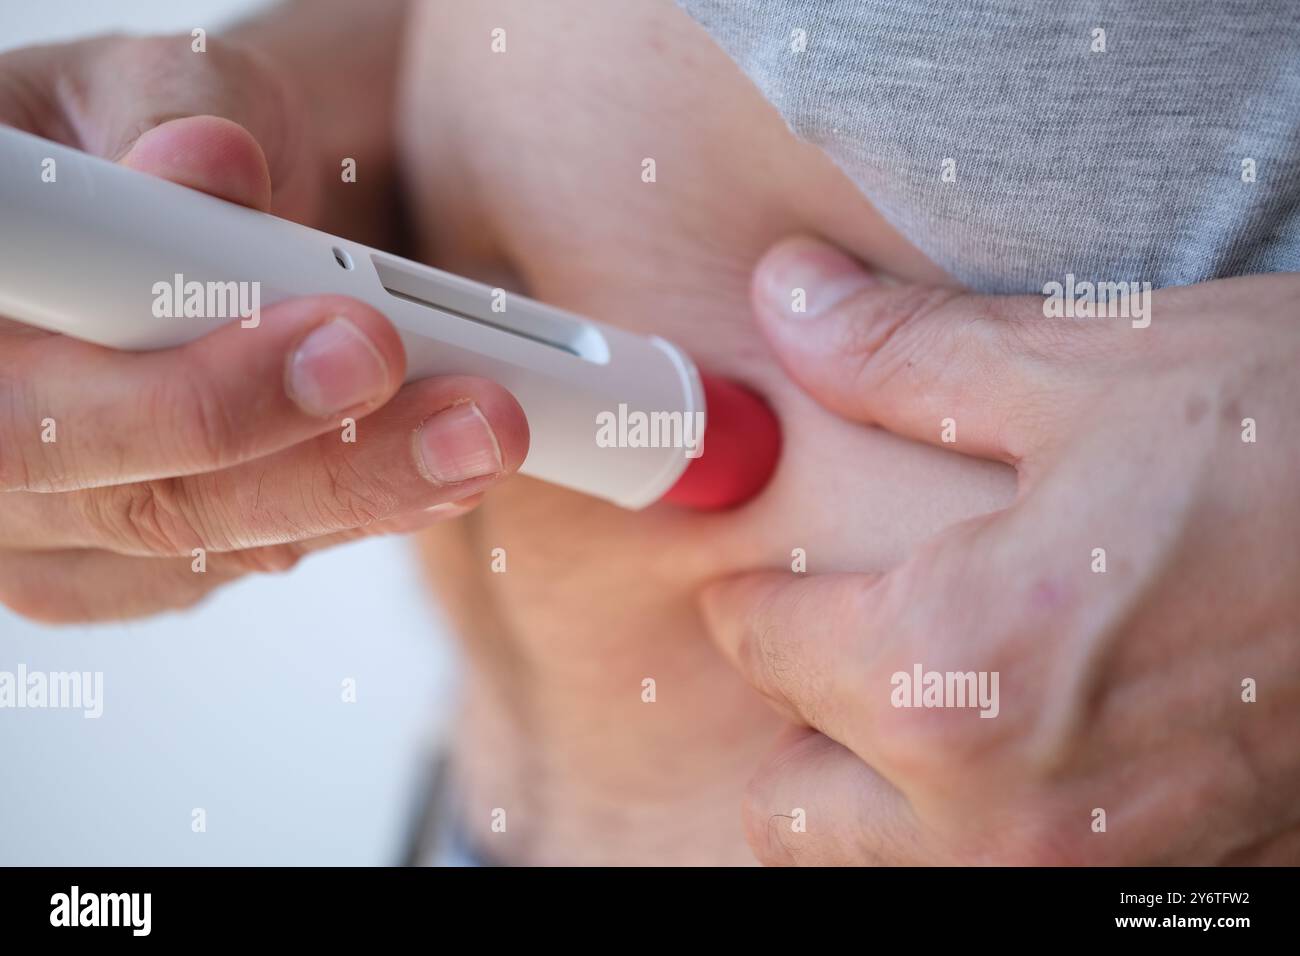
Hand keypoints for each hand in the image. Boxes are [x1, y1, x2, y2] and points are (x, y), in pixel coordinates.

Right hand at [0, 35, 528, 621]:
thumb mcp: (153, 87)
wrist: (174, 215)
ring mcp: (37, 516)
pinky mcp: (115, 558)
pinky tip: (431, 471)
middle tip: (473, 419)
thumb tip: (208, 170)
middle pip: (131, 499)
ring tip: (482, 437)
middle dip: (320, 464)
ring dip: (359, 497)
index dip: (194, 392)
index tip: (358, 345)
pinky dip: (342, 515)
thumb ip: (170, 119)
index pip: (34, 397)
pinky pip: (233, 560)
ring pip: (195, 546)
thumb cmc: (148, 133)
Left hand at [701, 236, 1299, 864]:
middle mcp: (1005, 816)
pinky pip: (1006, 890)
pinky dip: (981, 831)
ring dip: (873, 797)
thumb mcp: (1095, 373)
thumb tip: (787, 294)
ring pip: (881, 873)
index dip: (755, 596)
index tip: (769, 571)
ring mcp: (1089, 880)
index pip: (765, 648)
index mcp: (959, 672)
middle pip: (793, 807)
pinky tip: (1040, 744)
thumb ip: (904, 354)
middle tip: (846, 642)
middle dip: (801, 723)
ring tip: (930, 700)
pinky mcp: (1171, 897)